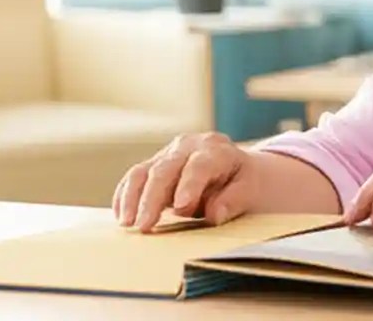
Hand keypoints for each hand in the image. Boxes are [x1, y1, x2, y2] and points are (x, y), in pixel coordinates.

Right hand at [113, 132, 263, 231]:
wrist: (240, 170)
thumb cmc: (247, 183)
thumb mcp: (252, 191)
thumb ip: (234, 200)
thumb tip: (214, 214)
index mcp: (216, 149)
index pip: (199, 166)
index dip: (189, 185)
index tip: (180, 208)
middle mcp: (189, 146)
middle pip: (165, 169)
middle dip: (152, 198)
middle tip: (144, 226)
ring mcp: (169, 154)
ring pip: (143, 171)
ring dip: (132, 198)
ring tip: (126, 224)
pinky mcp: (154, 166)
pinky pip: (134, 178)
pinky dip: (125, 197)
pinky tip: (121, 216)